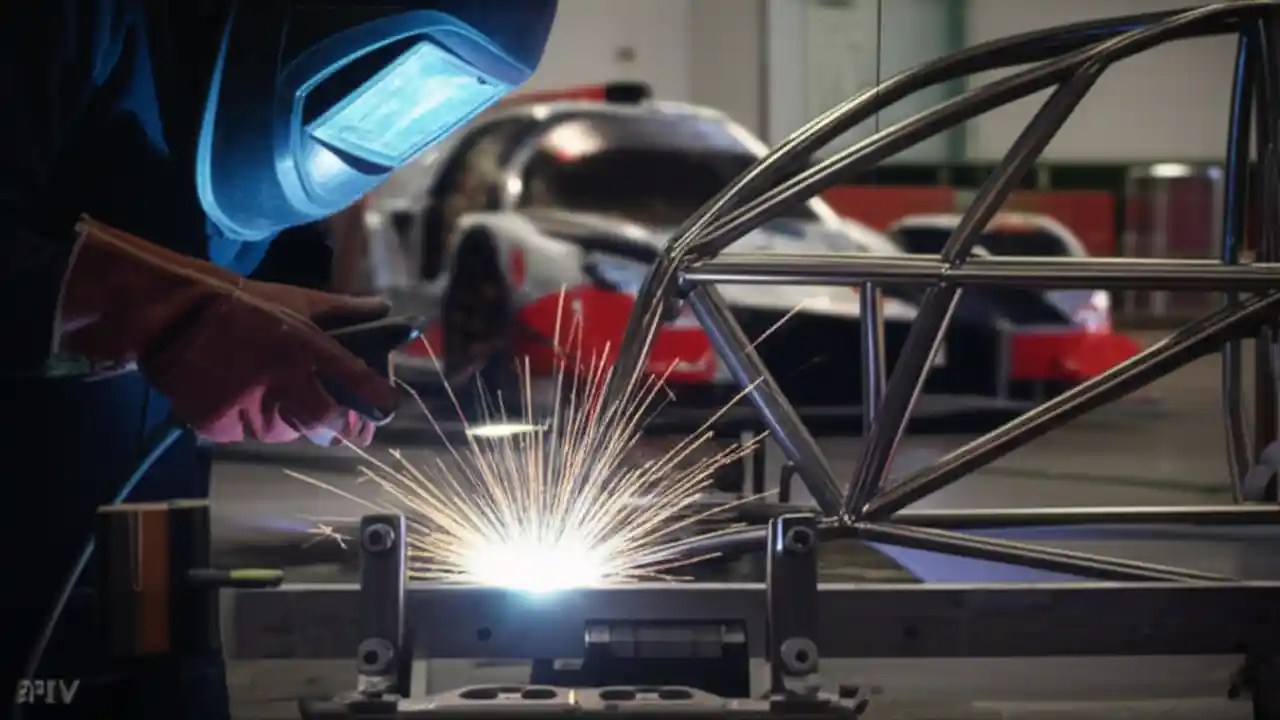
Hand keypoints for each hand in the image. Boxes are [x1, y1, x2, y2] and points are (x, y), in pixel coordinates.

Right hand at [55, 218, 400, 445]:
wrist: (172, 317)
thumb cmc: (242, 305)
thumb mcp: (298, 300)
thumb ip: (346, 311)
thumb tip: (386, 308)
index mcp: (304, 347)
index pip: (355, 382)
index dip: (377, 403)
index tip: (387, 411)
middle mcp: (280, 381)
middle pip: (323, 425)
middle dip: (336, 426)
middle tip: (339, 422)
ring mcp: (247, 406)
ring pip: (284, 432)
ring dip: (289, 421)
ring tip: (272, 391)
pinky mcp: (219, 424)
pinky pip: (247, 434)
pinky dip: (251, 421)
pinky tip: (240, 395)